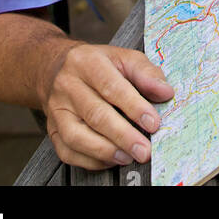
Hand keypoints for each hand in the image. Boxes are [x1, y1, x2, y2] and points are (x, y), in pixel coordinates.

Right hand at [38, 38, 174, 170]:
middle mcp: (68, 85)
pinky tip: (110, 159)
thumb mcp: (122, 57)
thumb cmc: (97, 64)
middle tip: (144, 150)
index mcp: (87, 62)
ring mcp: (57, 110)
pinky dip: (90, 160)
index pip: (111, 86)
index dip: (134, 107)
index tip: (153, 123)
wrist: (57, 68)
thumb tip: (165, 92)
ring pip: (77, 136)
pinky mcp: (52, 131)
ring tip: (128, 157)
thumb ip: (145, 72)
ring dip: (106, 151)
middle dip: (123, 136)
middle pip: (95, 114)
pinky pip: (68, 152)